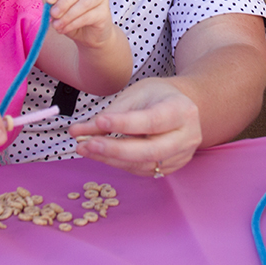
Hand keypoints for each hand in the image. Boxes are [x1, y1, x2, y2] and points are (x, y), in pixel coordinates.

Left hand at [44, 0, 119, 51]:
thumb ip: (53, 3)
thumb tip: (47, 3)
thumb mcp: (59, 8)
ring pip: (85, 3)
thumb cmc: (73, 16)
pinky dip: (74, 23)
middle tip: (53, 14)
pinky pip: (88, 16)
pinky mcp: (105, 12)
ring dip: (68, 15)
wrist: (89, 33)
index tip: (48, 0)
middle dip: (63, 2)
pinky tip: (65, 28)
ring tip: (57, 25)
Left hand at [69, 77, 201, 176]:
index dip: (125, 123)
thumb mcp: (136, 94)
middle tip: (88, 144)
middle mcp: (187, 136)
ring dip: (112, 159)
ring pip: (144, 165)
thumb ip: (111, 113)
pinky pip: (143, 170)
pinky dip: (119, 164)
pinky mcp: (171, 167)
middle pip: (151, 150)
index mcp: (182, 110)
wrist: (179, 106)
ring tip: (86, 148)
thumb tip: (78, 131)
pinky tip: (101, 155)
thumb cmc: (157, 96)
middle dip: (116, 150)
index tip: (100, 121)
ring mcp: (181, 155)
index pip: (152, 120)